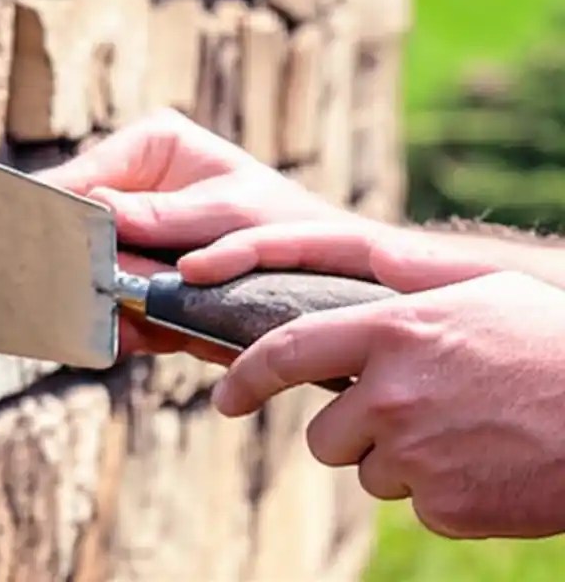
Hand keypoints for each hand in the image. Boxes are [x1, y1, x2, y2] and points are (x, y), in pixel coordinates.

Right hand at [36, 110, 361, 358]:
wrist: (333, 282)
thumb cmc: (294, 228)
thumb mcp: (229, 213)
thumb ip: (161, 214)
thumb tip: (97, 207)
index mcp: (150, 146)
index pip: (81, 178)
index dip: (59, 216)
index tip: (42, 250)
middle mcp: (136, 187)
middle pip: (83, 231)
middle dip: (91, 269)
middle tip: (93, 302)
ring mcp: (139, 239)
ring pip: (97, 273)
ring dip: (111, 304)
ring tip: (129, 328)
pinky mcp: (147, 282)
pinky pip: (120, 303)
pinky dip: (130, 326)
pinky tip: (140, 338)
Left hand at [193, 226, 564, 538]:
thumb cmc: (554, 343)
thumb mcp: (486, 291)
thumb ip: (417, 280)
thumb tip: (376, 252)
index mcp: (394, 331)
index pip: (286, 353)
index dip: (246, 378)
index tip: (226, 397)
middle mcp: (391, 393)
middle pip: (324, 438)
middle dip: (351, 434)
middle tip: (411, 418)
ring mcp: (415, 455)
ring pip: (369, 472)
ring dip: (401, 462)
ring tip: (467, 434)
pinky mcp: (443, 506)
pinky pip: (417, 504)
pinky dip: (444, 493)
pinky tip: (488, 465)